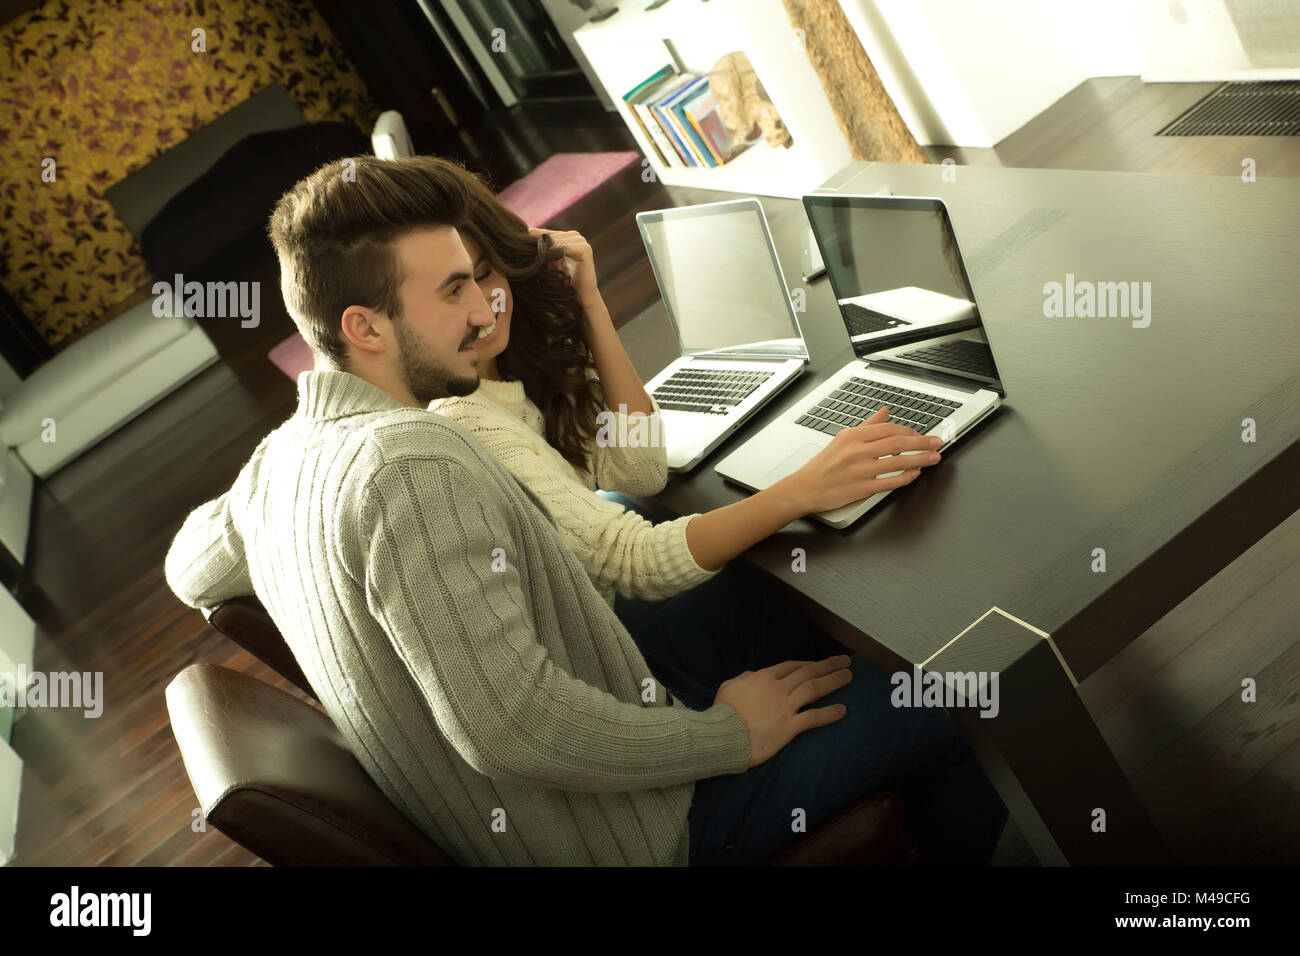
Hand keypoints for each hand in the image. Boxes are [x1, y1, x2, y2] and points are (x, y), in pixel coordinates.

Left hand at [529, 226, 598, 302]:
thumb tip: (523, 240)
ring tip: (533, 251)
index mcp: (567, 237)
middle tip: (523, 243)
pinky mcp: (585, 249)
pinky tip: (544, 256)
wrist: (579, 296)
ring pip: (557, 240)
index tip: (522, 236)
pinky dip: (555, 251)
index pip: (548, 233)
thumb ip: (542, 251)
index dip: (536, 235)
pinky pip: (565, 247)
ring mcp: (582, 242)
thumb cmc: (563, 281)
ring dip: (546, 246)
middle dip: (539, 241)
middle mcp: (575, 236)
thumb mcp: (550, 262)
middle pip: (552, 235)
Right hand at [714, 655, 852, 766]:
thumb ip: (745, 678)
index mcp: (764, 677)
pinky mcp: (789, 727)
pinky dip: (829, 713)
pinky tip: (842, 710)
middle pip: (808, 672)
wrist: (724, 735)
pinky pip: (813, 717)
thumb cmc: (723, 712)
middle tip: (845, 661)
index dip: (807, 663)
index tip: (818, 664)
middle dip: (828, 665)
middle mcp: (778, 688)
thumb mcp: (729, 686)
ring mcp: (785, 707)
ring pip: (814, 689)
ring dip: (833, 681)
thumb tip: (754, 676)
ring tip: (848, 676)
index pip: (790, 666)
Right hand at [778, 406, 943, 513]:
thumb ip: (867, 425)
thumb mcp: (842, 439)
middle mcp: (856, 451)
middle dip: (922, 442)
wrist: (804, 488)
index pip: (888, 429)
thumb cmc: (823, 465)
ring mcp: (859, 470)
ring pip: (897, 462)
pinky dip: (906, 477)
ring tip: (934, 458)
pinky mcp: (861, 488)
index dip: (910, 431)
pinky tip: (915, 474)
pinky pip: (890, 482)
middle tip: (937, 443)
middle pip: (897, 443)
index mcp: (852, 436)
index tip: (921, 435)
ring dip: (920, 459)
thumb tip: (885, 411)